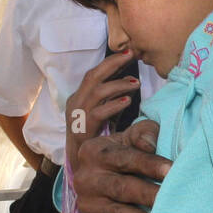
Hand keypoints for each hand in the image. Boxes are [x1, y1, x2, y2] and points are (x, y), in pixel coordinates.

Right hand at [65, 50, 140, 167]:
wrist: (80, 160)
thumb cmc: (95, 134)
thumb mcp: (105, 111)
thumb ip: (114, 96)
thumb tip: (132, 80)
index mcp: (80, 96)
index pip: (94, 73)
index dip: (110, 62)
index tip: (128, 52)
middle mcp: (76, 102)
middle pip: (93, 76)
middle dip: (113, 63)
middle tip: (131, 55)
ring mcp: (78, 115)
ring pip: (97, 92)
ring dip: (118, 85)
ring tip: (136, 83)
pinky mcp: (83, 129)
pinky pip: (98, 113)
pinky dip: (114, 105)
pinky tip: (128, 101)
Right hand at [70, 119, 171, 212]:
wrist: (95, 171)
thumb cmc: (124, 150)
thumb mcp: (130, 136)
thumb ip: (143, 133)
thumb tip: (150, 143)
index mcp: (95, 152)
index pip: (126, 159)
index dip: (150, 164)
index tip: (172, 171)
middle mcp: (87, 179)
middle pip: (122, 188)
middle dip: (149, 195)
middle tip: (171, 200)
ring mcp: (88, 203)